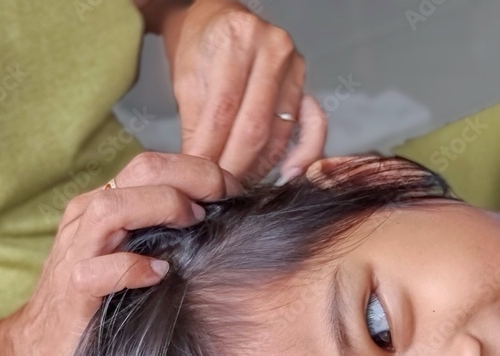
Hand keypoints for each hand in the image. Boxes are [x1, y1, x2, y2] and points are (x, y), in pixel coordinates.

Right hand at [0, 153, 241, 355]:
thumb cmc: (99, 310)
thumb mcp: (136, 262)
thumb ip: (167, 238)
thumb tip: (227, 226)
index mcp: (107, 208)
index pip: (156, 165)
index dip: (202, 170)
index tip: (238, 191)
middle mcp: (88, 221)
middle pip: (141, 170)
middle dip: (193, 177)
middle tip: (228, 200)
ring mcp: (76, 254)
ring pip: (113, 207)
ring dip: (162, 208)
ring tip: (194, 226)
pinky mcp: (72, 293)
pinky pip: (98, 270)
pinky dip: (132, 268)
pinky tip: (161, 275)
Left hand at [159, 0, 326, 181]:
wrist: (222, 20)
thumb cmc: (202, 46)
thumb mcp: (188, 79)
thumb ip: (197, 125)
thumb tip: (200, 172)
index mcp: (236, 38)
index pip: (223, 111)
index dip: (211, 153)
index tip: (200, 180)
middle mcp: (273, 48)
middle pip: (255, 127)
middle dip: (235, 167)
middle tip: (219, 191)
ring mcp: (295, 66)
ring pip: (280, 133)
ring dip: (260, 167)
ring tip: (240, 184)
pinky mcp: (307, 84)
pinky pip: (311, 128)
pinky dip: (302, 154)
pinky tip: (288, 173)